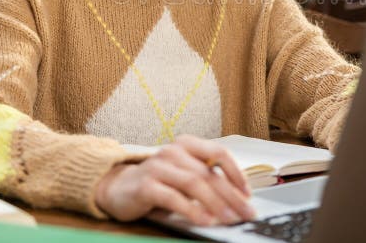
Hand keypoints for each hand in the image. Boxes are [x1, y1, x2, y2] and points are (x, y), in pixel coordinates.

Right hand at [95, 134, 255, 224]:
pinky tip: (204, 220)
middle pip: (209, 173)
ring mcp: (158, 166)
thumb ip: (205, 180)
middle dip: (231, 196)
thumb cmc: (158, 182)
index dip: (237, 174)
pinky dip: (192, 210)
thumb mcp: (183, 175)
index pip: (219, 153)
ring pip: (194, 183)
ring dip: (215, 203)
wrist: (118, 187)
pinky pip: (174, 197)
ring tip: (228, 219)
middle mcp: (173, 151)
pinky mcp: (146, 185)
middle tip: (245, 213)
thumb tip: (237, 199)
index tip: (247, 194)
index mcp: (186, 144)